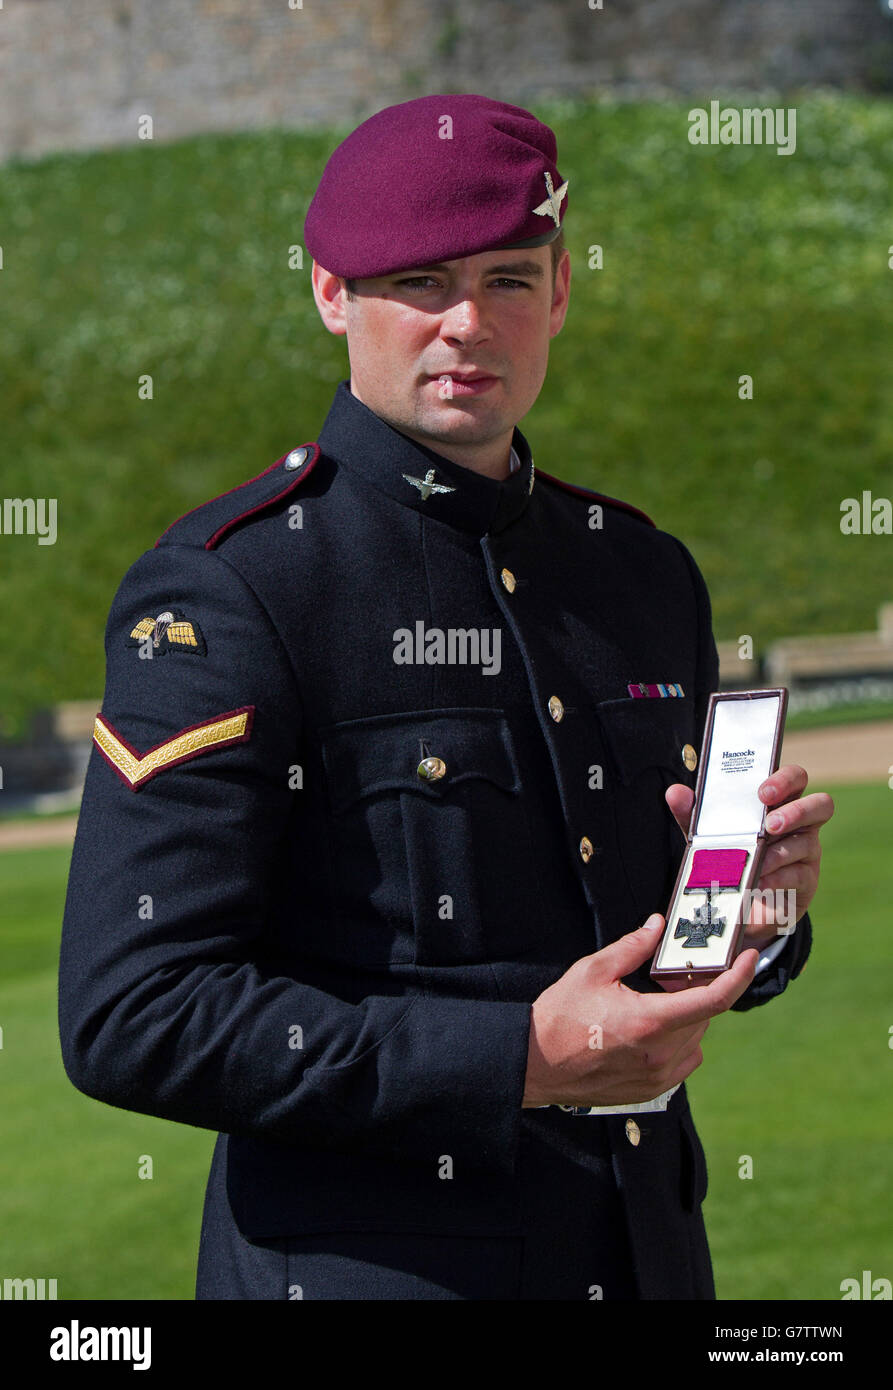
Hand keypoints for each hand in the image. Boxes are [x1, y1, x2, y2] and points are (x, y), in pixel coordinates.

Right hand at [522, 917, 757, 1107]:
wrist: (536, 1064)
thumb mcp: (593, 971)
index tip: (750, 959)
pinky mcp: (651, 1091)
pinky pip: (683, 1061)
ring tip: (654, 1003)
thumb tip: (657, 926)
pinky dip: (678, 1042)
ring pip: (696, 1040)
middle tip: (672, 976)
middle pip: (703, 1017)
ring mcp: (658, 1078)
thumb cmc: (561, 1017)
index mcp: (650, 1022)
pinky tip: (650, 1031)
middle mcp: (661, 1054)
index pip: (714, 1000)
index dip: (740, 977)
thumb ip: (632, 946)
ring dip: (686, 1019)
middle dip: (695, 992)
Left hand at [664, 764, 833, 949]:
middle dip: (796, 812)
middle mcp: (800, 822)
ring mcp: (807, 851)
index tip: (763, 792)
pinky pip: (799, 876)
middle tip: (770, 825)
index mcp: (780, 802)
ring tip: (756, 860)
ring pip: (807, 843)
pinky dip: (776, 879)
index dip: (784, 780)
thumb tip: (675, 793)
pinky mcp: (806, 881)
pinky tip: (758, 883)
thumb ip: (694, 814)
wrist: (742, 900)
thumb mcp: (710, 834)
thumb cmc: (732, 854)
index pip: (795, 778)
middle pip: (820, 804)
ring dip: (779, 852)